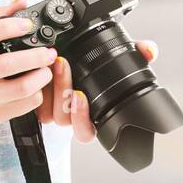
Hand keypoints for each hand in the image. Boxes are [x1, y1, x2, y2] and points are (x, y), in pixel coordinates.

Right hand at [0, 0, 56, 141]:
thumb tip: (21, 2)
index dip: (9, 27)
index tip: (29, 24)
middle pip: (6, 64)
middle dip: (35, 56)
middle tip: (49, 52)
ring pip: (21, 88)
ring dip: (41, 77)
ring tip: (46, 70)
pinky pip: (24, 105)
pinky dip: (37, 94)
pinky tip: (37, 87)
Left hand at [38, 39, 159, 142]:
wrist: (66, 51)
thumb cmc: (93, 59)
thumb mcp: (116, 54)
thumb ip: (136, 52)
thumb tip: (150, 50)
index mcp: (90, 113)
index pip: (86, 132)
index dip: (82, 120)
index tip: (80, 96)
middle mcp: (69, 114)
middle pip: (63, 117)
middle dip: (63, 90)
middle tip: (63, 64)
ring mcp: (50, 107)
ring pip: (47, 108)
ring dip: (51, 83)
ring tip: (56, 60)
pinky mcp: (34, 97)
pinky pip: (33, 99)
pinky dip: (37, 83)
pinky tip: (40, 66)